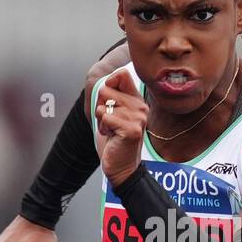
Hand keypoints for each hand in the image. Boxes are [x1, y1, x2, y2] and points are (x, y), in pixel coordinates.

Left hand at [94, 67, 147, 187]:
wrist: (121, 167)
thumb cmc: (115, 140)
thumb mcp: (114, 113)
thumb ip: (112, 94)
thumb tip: (107, 79)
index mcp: (137, 100)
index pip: (122, 74)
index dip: (108, 83)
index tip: (109, 100)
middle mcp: (141, 107)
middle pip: (106, 89)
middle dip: (100, 106)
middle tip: (110, 122)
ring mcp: (138, 118)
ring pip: (104, 105)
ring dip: (102, 120)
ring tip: (112, 131)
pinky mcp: (132, 130)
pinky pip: (106, 117)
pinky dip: (103, 128)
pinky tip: (112, 136)